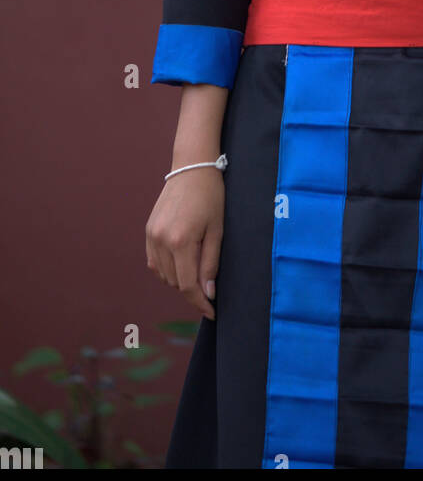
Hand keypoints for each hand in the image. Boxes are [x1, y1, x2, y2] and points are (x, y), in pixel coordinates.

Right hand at [145, 168, 224, 321]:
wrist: (192, 168)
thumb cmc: (211, 197)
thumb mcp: (217, 230)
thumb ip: (211, 263)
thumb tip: (208, 293)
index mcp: (181, 242)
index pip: (188, 285)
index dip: (200, 303)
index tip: (212, 312)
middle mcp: (162, 241)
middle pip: (175, 282)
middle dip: (193, 290)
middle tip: (209, 288)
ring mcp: (151, 236)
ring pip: (163, 275)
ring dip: (179, 279)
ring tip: (197, 269)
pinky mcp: (148, 231)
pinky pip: (154, 262)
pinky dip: (166, 268)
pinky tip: (181, 261)